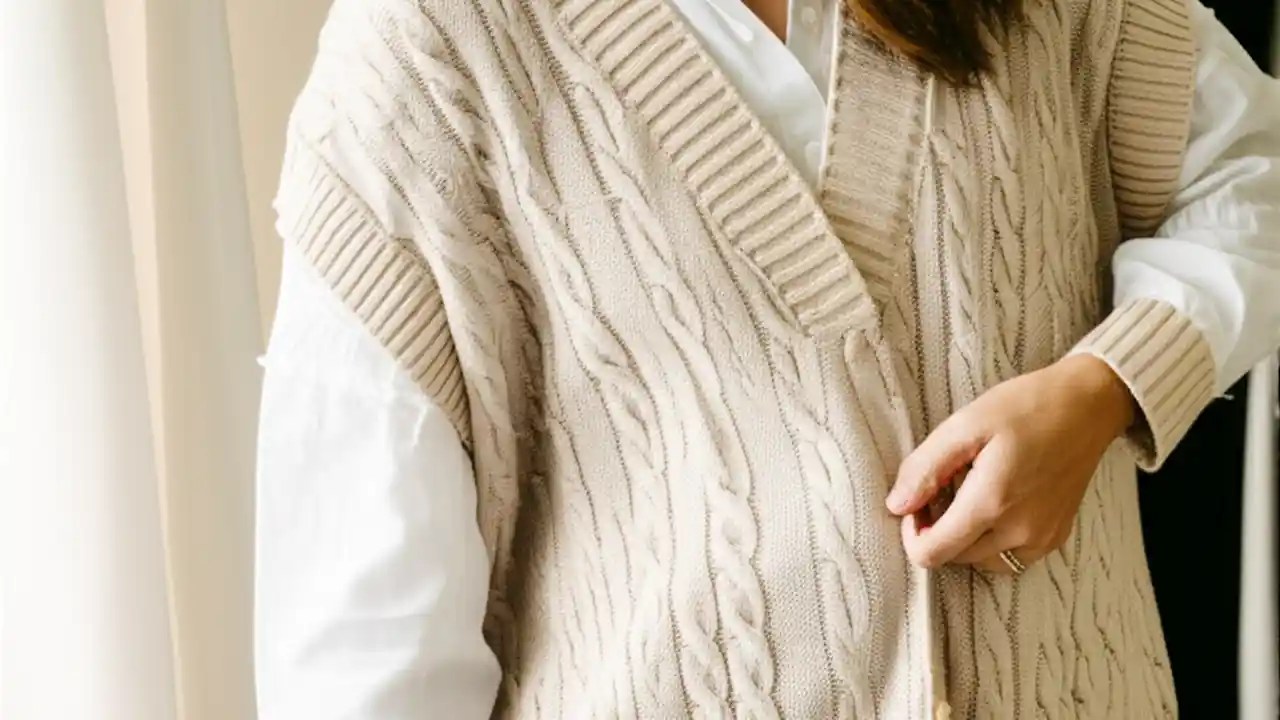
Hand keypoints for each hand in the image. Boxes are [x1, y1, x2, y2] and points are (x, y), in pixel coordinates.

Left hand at [885, 355, 1136, 572]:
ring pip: (980, 561)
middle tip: (944, 487)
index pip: (932, 553)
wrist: (1088, 406)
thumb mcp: (965, 425)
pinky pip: (1008, 557)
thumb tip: (896, 505)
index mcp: (991, 503)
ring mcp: (1041, 539)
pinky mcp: (1054, 538)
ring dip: (964, 538)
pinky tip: (995, 504)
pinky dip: (991, 540)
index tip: (917, 502)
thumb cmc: (1026, 407)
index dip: (912, 533)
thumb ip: (926, 468)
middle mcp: (1019, 531)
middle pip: (953, 558)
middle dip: (938, 530)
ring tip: (970, 494)